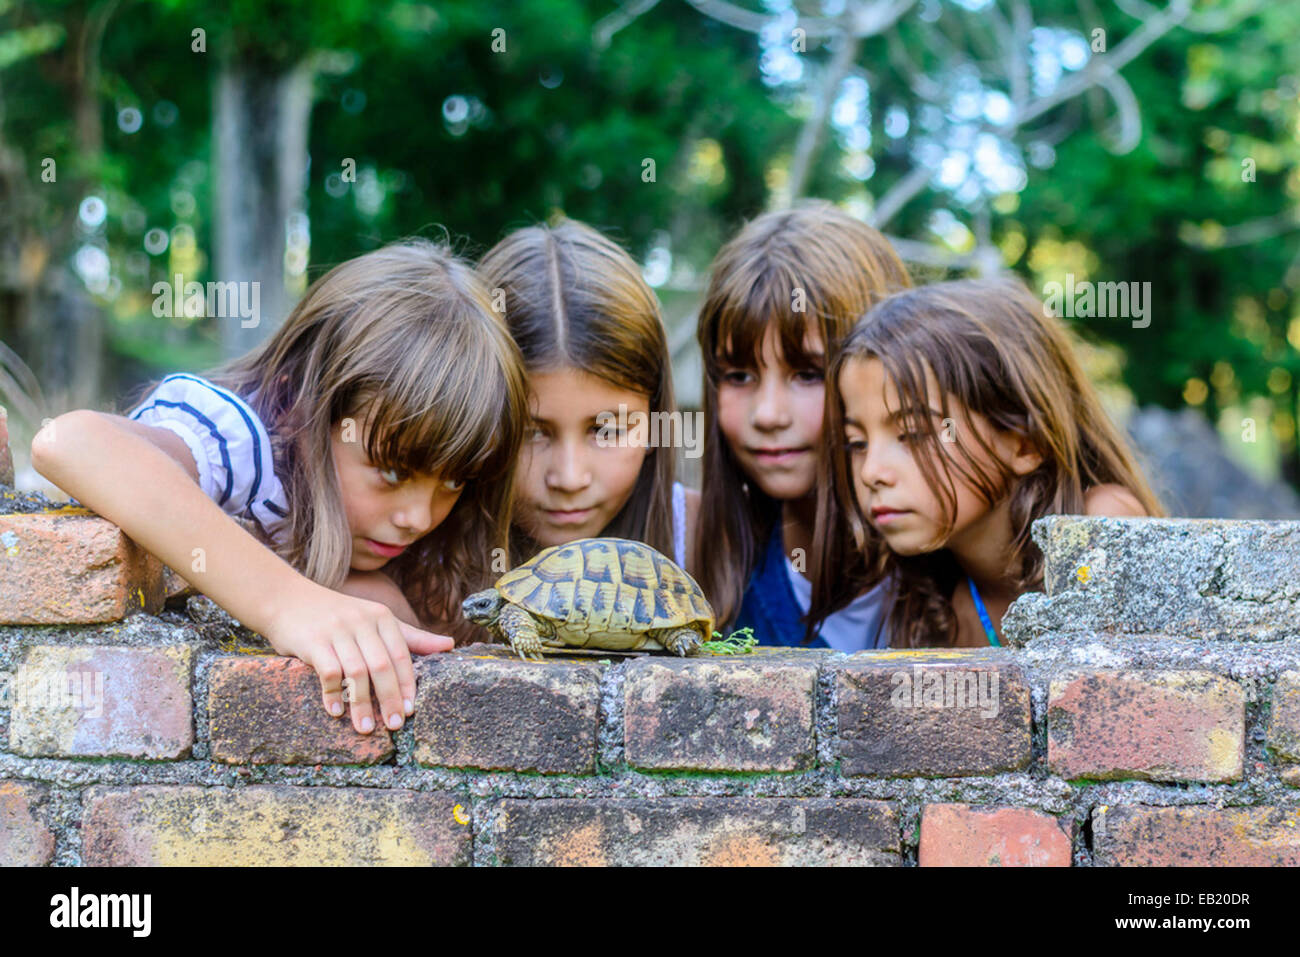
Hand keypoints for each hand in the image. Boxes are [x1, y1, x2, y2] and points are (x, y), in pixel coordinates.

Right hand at [263, 583, 453, 733]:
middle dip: (390, 698)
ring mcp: (337, 631)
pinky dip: (334, 695)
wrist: (287, 599)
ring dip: (362, 704)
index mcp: (381, 617)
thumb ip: (410, 637)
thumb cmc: (336, 615)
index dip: (407, 684)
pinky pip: (329, 673)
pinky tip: (336, 711)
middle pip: (382, 666)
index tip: (410, 710)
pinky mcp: (314, 642)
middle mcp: (362, 621)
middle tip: (394, 725)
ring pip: (357, 672)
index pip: (401, 654)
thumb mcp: (375, 620)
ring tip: (365, 728)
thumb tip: (450, 645)